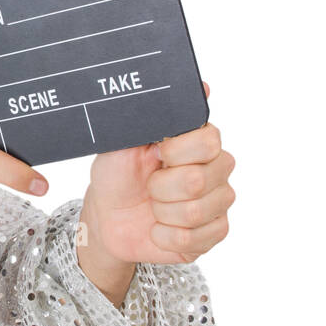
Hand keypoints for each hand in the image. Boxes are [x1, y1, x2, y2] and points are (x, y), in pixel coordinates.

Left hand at [77, 81, 234, 299]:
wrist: (107, 216)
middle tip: (149, 185)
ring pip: (194, 212)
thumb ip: (157, 113)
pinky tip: (158, 227)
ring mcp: (218, 202)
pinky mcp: (213, 233)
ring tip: (153, 205)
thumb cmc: (118, 173)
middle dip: (160, 187)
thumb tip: (202, 86)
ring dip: (160, 212)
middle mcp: (217, 168)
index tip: (155, 153)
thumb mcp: (125, 140)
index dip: (175, 152)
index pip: (208, 142)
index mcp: (200, 141)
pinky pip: (192, 239)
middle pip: (199, 181)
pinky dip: (163, 236)